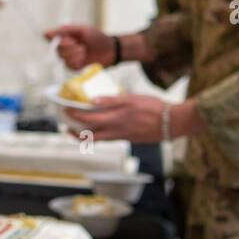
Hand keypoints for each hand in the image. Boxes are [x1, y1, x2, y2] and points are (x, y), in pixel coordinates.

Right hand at [44, 24, 113, 69]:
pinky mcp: (74, 67)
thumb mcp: (82, 30)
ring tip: (84, 51)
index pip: (50, 38)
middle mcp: (64, 47)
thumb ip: (66, 30)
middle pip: (56, 49)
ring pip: (63, 58)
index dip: (56, 40)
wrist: (110, 50)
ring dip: (75, 54)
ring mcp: (69, 58)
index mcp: (65, 36)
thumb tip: (47, 33)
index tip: (67, 38)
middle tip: (81, 44)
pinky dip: (77, 61)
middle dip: (69, 47)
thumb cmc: (97, 37)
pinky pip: (69, 65)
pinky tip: (84, 58)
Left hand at [67, 96, 204, 142]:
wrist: (172, 123)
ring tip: (77, 131)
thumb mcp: (132, 98)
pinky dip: (100, 135)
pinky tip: (100, 129)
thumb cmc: (154, 107)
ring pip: (99, 139)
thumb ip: (111, 100)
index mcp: (115, 118)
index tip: (65, 109)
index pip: (88, 118)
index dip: (74, 114)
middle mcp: (116, 130)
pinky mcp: (129, 139)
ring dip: (86, 136)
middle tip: (66, 127)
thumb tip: (92, 100)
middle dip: (75, 132)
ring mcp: (122, 136)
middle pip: (89, 135)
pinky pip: (110, 139)